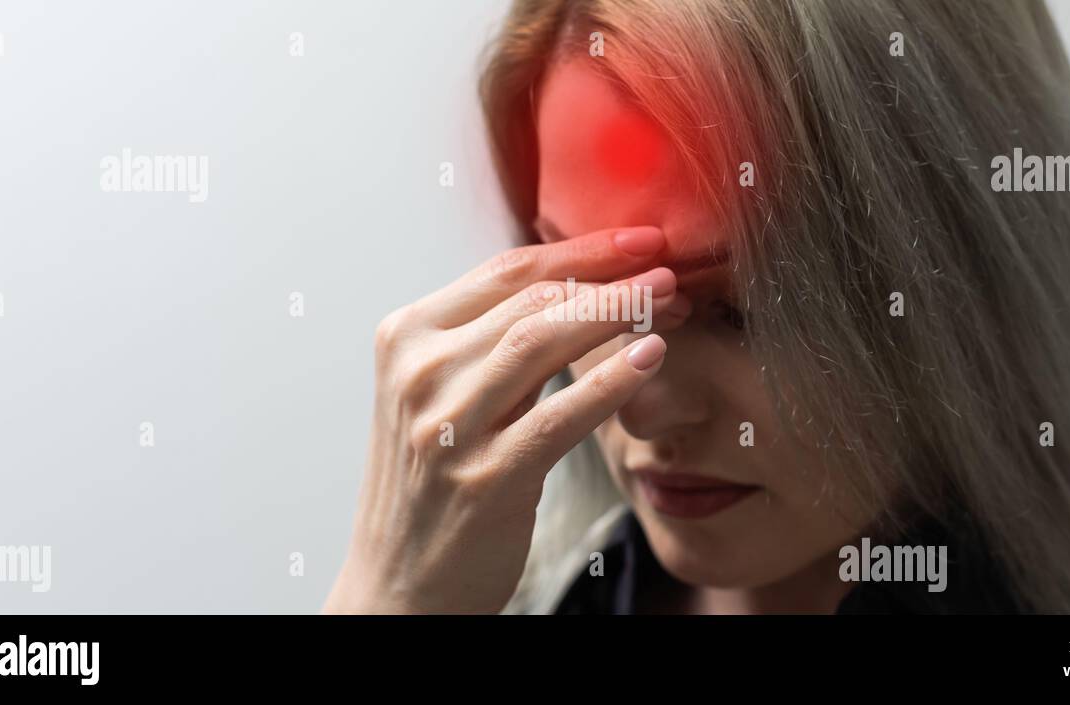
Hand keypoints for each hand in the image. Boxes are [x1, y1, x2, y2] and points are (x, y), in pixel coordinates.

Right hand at [323, 226, 690, 613]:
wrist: (401, 582)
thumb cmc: (433, 483)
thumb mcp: (443, 392)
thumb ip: (491, 339)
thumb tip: (580, 284)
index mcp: (406, 337)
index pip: (506, 270)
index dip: (581, 250)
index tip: (637, 240)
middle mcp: (419, 372)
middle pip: (531, 299)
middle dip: (611, 279)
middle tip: (668, 272)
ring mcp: (447, 425)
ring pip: (543, 341)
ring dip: (617, 314)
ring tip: (668, 304)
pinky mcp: (485, 478)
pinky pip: (559, 415)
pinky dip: (610, 381)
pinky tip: (650, 359)